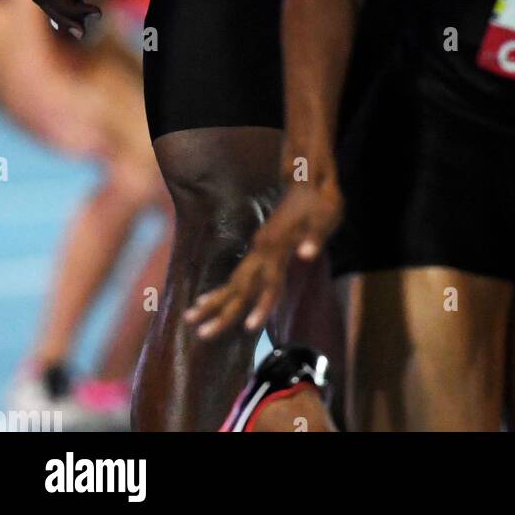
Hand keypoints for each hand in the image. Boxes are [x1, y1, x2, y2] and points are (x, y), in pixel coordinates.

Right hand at [185, 177, 343, 339]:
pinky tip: (205, 300)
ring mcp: (258, 250)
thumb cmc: (320, 202)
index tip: (249, 328)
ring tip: (189, 319)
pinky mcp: (259, 250)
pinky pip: (236, 276)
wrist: (308, 180)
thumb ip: (314, 238)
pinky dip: (220, 290)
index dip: (262, 306)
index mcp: (278, 247)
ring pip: (232, 283)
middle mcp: (263, 251)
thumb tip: (306, 255)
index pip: (271, 284)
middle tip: (201, 334)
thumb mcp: (325, 218)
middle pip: (241, 288)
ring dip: (212, 303)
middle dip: (222, 313)